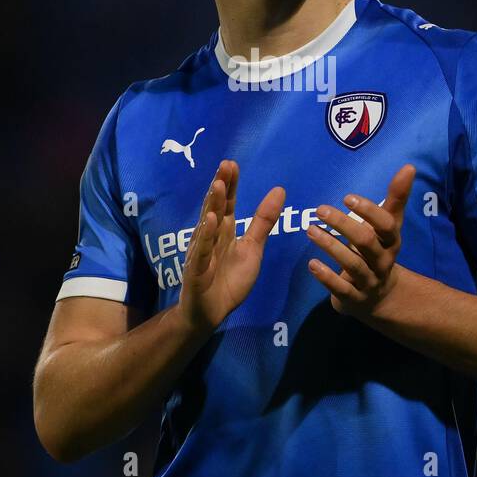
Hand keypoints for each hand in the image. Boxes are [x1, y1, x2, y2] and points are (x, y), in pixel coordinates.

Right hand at [177, 159, 285, 337]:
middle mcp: (211, 236)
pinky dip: (205, 237)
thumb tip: (279, 189)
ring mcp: (201, 252)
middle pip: (215, 207)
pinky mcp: (196, 270)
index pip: (227, 202)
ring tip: (217, 186)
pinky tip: (210, 221)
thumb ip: (263, 221)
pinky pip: (201, 251)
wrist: (212, 312)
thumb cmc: (230, 279)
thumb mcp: (253, 248)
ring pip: (206, 225)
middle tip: (225, 166)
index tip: (232, 164)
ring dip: (212, 205)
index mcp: (224, 230)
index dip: (230, 184)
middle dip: (220, 187)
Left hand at [306, 163, 415, 318]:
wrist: (381, 297)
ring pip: (352, 264)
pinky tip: (312, 264)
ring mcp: (369, 282)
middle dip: (343, 225)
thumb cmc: (380, 250)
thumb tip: (409, 166)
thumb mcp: (389, 226)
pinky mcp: (354, 299)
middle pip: (366, 242)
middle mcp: (383, 262)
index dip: (369, 211)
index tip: (347, 197)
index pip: (387, 225)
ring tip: (310, 230)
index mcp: (392, 242)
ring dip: (330, 246)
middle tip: (320, 209)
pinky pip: (341, 288)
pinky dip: (326, 276)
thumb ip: (396, 198)